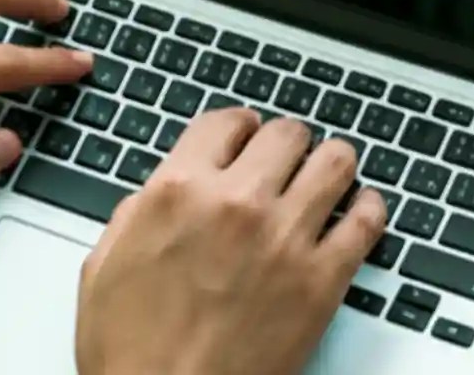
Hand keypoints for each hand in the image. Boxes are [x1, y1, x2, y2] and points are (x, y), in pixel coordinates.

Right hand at [75, 109, 386, 374]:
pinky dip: (368, 209)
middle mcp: (236, 203)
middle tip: (286, 160)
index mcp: (177, 190)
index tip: (247, 137)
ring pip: (335, 161)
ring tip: (327, 177)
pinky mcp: (323, 280)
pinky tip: (359, 211)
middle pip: (286, 133)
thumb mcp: (105, 265)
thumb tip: (163, 190)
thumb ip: (138, 212)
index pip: (227, 122)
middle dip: (285, 144)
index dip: (239, 128)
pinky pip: (367, 220)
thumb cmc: (132, 353)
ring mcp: (285, 238)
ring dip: (330, 165)